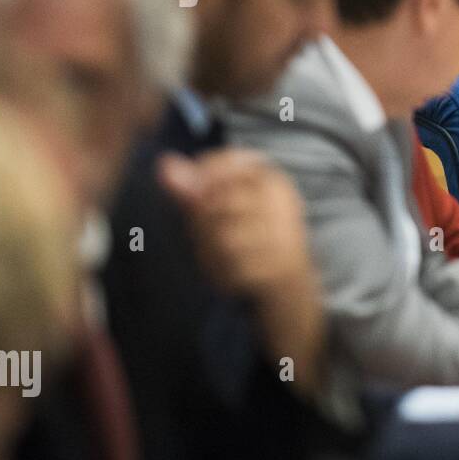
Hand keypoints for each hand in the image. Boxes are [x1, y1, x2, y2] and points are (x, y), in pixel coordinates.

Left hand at [158, 149, 323, 388]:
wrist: (295, 296)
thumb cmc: (252, 247)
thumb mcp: (223, 214)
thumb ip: (193, 190)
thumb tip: (163, 163)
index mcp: (274, 182)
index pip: (225, 164)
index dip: (199, 182)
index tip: (196, 203)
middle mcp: (285, 203)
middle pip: (216, 203)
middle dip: (200, 228)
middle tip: (210, 244)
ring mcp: (285, 235)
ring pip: (221, 237)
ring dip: (210, 256)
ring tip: (222, 264)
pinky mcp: (281, 268)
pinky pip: (232, 268)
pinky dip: (222, 278)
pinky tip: (232, 281)